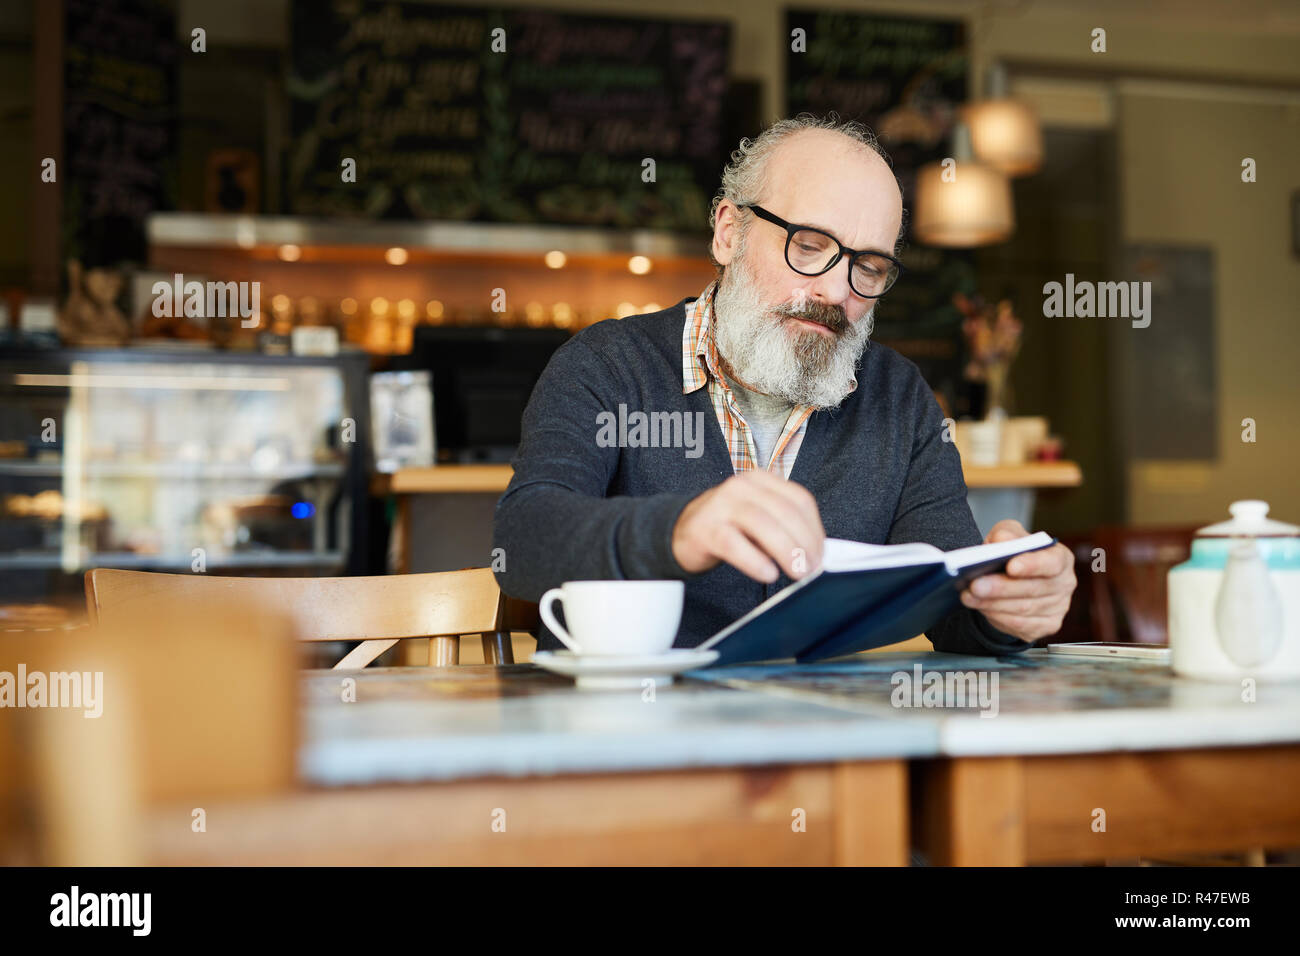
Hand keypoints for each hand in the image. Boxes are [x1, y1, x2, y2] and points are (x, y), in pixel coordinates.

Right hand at [671, 471, 824, 582]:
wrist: (681, 532)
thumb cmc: (727, 526)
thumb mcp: (758, 516)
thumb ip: (784, 526)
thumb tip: (814, 553)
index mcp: (760, 480)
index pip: (799, 499)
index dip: (815, 528)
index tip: (821, 553)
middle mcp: (741, 487)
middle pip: (784, 511)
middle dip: (804, 543)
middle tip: (812, 568)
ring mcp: (721, 506)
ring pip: (762, 524)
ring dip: (786, 551)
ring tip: (797, 573)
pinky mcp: (706, 529)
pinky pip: (734, 544)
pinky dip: (755, 561)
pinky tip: (768, 574)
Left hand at [960, 519, 1075, 642]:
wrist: (1013, 578)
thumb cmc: (1013, 553)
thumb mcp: (1008, 535)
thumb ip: (1006, 534)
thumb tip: (1001, 541)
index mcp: (1060, 558)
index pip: (1052, 562)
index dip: (1032, 565)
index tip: (1010, 566)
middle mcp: (1064, 584)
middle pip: (1033, 589)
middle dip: (1001, 588)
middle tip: (975, 585)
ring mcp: (1058, 607)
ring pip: (1023, 609)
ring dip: (992, 603)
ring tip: (969, 596)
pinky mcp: (1046, 625)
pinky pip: (1020, 624)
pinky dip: (997, 616)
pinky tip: (980, 607)